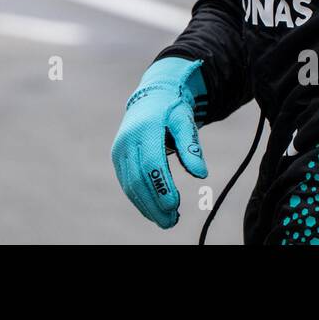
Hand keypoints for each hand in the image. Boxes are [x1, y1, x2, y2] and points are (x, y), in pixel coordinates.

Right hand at [111, 57, 207, 227]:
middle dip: (154, 204)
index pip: (151, 164)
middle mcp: (127, 140)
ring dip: (146, 206)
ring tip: (166, 221)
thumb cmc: (171, 110)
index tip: (174, 205)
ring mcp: (119, 149)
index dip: (161, 187)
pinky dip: (139, 200)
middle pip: (138, 179)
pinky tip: (153, 210)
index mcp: (145, 129)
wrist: (149, 97)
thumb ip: (191, 146)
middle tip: (171, 222)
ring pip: (130, 185)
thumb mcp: (185, 121)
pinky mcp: (117, 157)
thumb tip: (201, 174)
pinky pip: (126, 183)